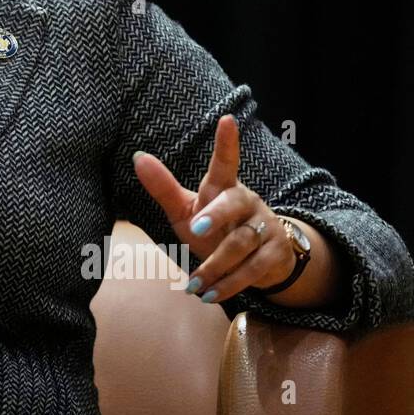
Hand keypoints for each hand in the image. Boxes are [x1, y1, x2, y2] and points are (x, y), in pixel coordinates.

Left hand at [130, 114, 296, 303]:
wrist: (259, 259)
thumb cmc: (213, 227)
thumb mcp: (186, 210)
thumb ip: (163, 188)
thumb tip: (138, 157)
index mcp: (224, 188)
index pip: (225, 163)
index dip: (226, 143)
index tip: (227, 120)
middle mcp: (247, 203)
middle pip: (234, 205)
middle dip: (216, 216)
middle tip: (195, 228)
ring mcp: (265, 227)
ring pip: (241, 245)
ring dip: (214, 268)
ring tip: (192, 284)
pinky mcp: (275, 254)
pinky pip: (253, 270)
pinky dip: (228, 285)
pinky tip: (208, 295)